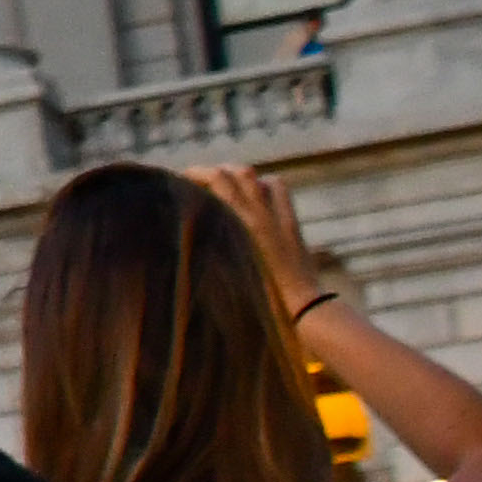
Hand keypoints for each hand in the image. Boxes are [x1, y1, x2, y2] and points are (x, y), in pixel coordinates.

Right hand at [194, 162, 319, 308]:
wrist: (302, 309)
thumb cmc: (261, 301)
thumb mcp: (226, 274)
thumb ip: (210, 249)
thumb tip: (189, 230)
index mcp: (243, 222)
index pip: (217, 178)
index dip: (196, 173)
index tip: (178, 180)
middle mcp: (262, 213)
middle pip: (237, 172)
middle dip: (214, 171)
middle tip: (197, 182)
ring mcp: (279, 217)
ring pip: (258, 178)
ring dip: (238, 175)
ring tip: (224, 184)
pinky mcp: (292, 225)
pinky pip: (279, 190)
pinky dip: (265, 184)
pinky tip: (255, 196)